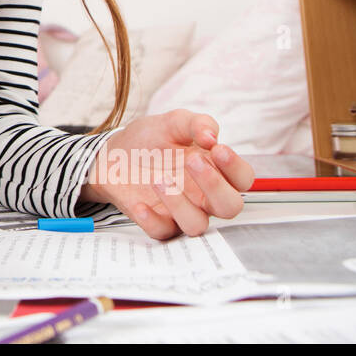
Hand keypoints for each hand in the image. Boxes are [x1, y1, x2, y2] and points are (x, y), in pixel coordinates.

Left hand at [79, 108, 254, 239]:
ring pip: (197, 225)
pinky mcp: (157, 221)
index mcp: (215, 170)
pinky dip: (152, 220)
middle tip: (192, 161)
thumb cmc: (150, 139)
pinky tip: (141, 204)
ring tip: (158, 178)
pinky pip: (163, 232)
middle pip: (230, 207)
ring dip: (181, 204)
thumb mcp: (173, 122)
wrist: (112, 153)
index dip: (236, 168)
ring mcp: (181, 211)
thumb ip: (196, 123)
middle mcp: (203, 195)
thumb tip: (212, 136)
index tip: (217, 149)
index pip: (243, 179)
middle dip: (215, 186)